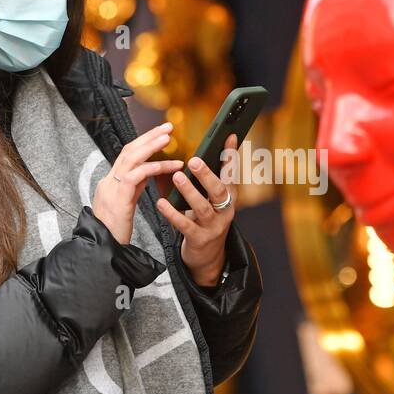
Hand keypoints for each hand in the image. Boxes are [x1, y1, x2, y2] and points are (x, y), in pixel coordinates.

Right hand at [93, 122, 184, 244]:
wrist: (103, 251)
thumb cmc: (115, 233)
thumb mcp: (125, 206)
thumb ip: (133, 188)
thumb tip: (146, 173)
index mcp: (110, 183)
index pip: (127, 156)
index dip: (143, 142)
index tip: (160, 134)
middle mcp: (108, 181)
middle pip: (128, 150)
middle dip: (148, 136)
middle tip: (167, 127)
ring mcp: (111, 188)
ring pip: (130, 158)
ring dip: (150, 145)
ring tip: (168, 138)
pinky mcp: (118, 198)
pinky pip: (135, 176)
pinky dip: (152, 167)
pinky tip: (169, 166)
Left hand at [156, 133, 237, 286]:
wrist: (207, 257)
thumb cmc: (205, 221)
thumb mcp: (211, 201)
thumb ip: (207, 182)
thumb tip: (198, 154)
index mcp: (229, 198)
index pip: (232, 173)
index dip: (231, 155)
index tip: (229, 136)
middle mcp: (225, 211)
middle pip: (220, 190)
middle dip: (207, 174)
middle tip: (194, 160)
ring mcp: (214, 226)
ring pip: (203, 207)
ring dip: (189, 191)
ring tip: (176, 177)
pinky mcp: (200, 239)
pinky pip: (185, 225)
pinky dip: (173, 213)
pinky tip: (161, 203)